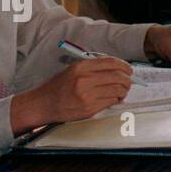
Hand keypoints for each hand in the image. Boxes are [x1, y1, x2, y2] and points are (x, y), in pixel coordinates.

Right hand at [10, 57, 132, 131]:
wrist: (41, 105)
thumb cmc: (57, 87)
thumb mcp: (73, 70)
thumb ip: (93, 68)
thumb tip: (117, 68)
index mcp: (81, 67)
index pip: (111, 63)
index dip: (124, 66)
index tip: (129, 70)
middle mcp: (84, 79)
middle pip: (118, 76)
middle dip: (127, 80)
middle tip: (128, 82)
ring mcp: (87, 95)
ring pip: (117, 90)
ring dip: (124, 91)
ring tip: (122, 92)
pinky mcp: (88, 108)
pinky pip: (110, 101)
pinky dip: (115, 99)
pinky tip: (113, 99)